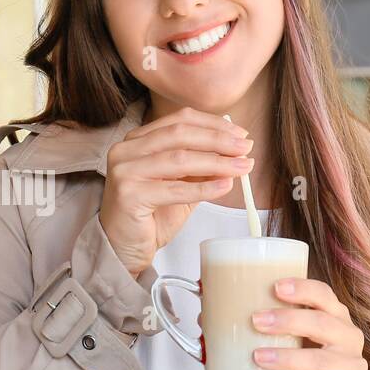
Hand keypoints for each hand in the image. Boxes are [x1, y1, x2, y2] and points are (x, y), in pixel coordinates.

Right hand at [100, 106, 254, 278]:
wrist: (123, 249)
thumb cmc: (150, 217)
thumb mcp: (181, 185)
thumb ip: (202, 168)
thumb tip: (236, 153)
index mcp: (137, 140)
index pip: (180, 120)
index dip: (213, 125)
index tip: (240, 134)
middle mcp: (126, 150)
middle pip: (180, 134)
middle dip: (218, 140)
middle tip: (246, 148)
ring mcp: (124, 171)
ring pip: (179, 158)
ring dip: (217, 162)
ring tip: (242, 167)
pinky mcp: (128, 195)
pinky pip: (174, 189)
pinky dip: (204, 187)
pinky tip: (225, 186)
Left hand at [250, 277, 369, 369]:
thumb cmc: (304, 369)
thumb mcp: (288, 344)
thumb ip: (257, 329)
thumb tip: (204, 316)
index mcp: (334, 318)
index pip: (324, 295)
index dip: (302, 289)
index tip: (275, 287)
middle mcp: (348, 339)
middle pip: (323, 324)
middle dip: (288, 320)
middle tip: (256, 321)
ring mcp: (352, 369)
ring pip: (322, 360)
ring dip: (288, 358)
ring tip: (258, 358)